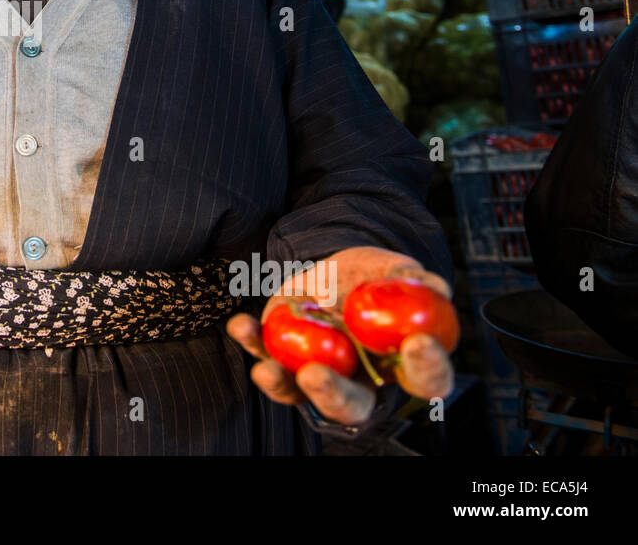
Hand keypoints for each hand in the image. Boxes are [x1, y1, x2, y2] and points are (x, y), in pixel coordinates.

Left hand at [225, 246, 454, 427]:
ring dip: (281, 384)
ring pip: (301, 394)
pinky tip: (241, 326)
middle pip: (353, 406)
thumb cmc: (371, 276)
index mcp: (400, 365)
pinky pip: (264, 355)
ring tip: (266, 370)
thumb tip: (435, 286)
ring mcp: (319, 371)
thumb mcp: (391, 269)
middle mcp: (360, 380)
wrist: (330, 269)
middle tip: (315, 375)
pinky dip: (251, 342)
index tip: (418, 343)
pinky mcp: (282, 356)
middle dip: (333, 396)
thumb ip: (408, 277)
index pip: (427, 381)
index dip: (429, 368)